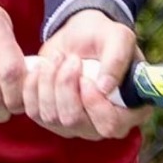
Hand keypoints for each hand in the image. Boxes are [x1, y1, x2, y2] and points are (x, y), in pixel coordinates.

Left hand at [25, 9, 150, 139]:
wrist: (79, 36)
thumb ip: (118, 59)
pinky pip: (34, 112)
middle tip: (70, 59)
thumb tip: (105, 88)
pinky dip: (33, 87)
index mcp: (129, 111)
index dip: (94, 104)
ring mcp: (75, 126)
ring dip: (49, 82)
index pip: (110, 125)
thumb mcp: (119, 37)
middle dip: (65, 86)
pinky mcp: (51, 119)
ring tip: (58, 58)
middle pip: (75, 122)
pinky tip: (42, 68)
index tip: (84, 77)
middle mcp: (102, 125)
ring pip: (52, 117)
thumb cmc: (104, 38)